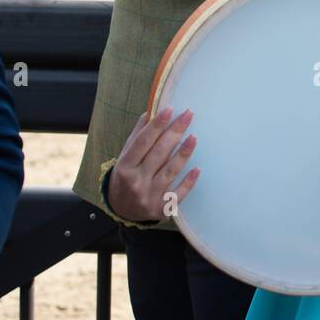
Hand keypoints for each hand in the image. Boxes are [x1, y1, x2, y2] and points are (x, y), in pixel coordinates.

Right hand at [108, 107, 200, 221]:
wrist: (121, 210)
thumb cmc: (126, 176)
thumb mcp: (125, 157)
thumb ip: (137, 136)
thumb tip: (151, 112)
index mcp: (124, 167)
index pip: (142, 142)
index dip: (156, 125)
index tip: (170, 109)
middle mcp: (136, 182)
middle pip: (158, 154)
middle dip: (174, 132)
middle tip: (188, 115)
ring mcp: (149, 196)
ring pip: (170, 171)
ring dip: (183, 153)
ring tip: (194, 137)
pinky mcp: (161, 209)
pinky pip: (178, 194)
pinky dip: (188, 182)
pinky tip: (198, 169)